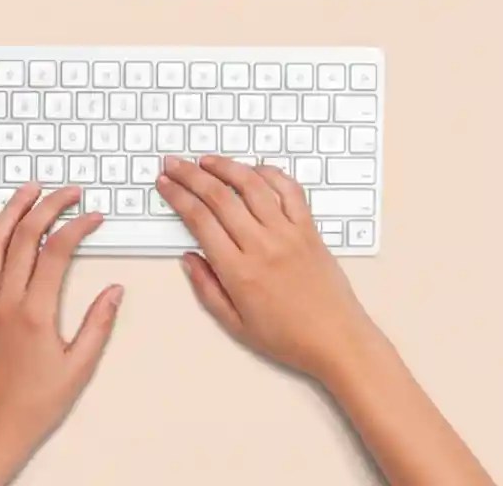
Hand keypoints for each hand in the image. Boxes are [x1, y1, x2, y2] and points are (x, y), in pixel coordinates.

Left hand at [0, 184, 123, 485]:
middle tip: (67, 191)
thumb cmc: (34, 403)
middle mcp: (4, 299)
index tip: (93, 216)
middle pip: (24, 236)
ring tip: (28, 190)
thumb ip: (98, 324)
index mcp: (35, 312)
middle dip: (48, 205)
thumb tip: (114, 291)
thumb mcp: (79, 367)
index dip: (77, 226)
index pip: (57, 250)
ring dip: (11, 210)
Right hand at [158, 155, 382, 382]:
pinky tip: (254, 170)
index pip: (199, 220)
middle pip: (219, 196)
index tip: (164, 183)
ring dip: (226, 167)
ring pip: (253, 186)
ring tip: (207, 160)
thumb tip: (188, 258)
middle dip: (191, 175)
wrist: (337, 341)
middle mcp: (262, 246)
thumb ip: (207, 288)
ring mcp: (289, 234)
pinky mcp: (310, 230)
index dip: (177, 196)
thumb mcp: (235, 325)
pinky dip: (271, 174)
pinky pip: (290, 191)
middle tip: (175, 164)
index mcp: (238, 271)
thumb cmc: (288, 338)